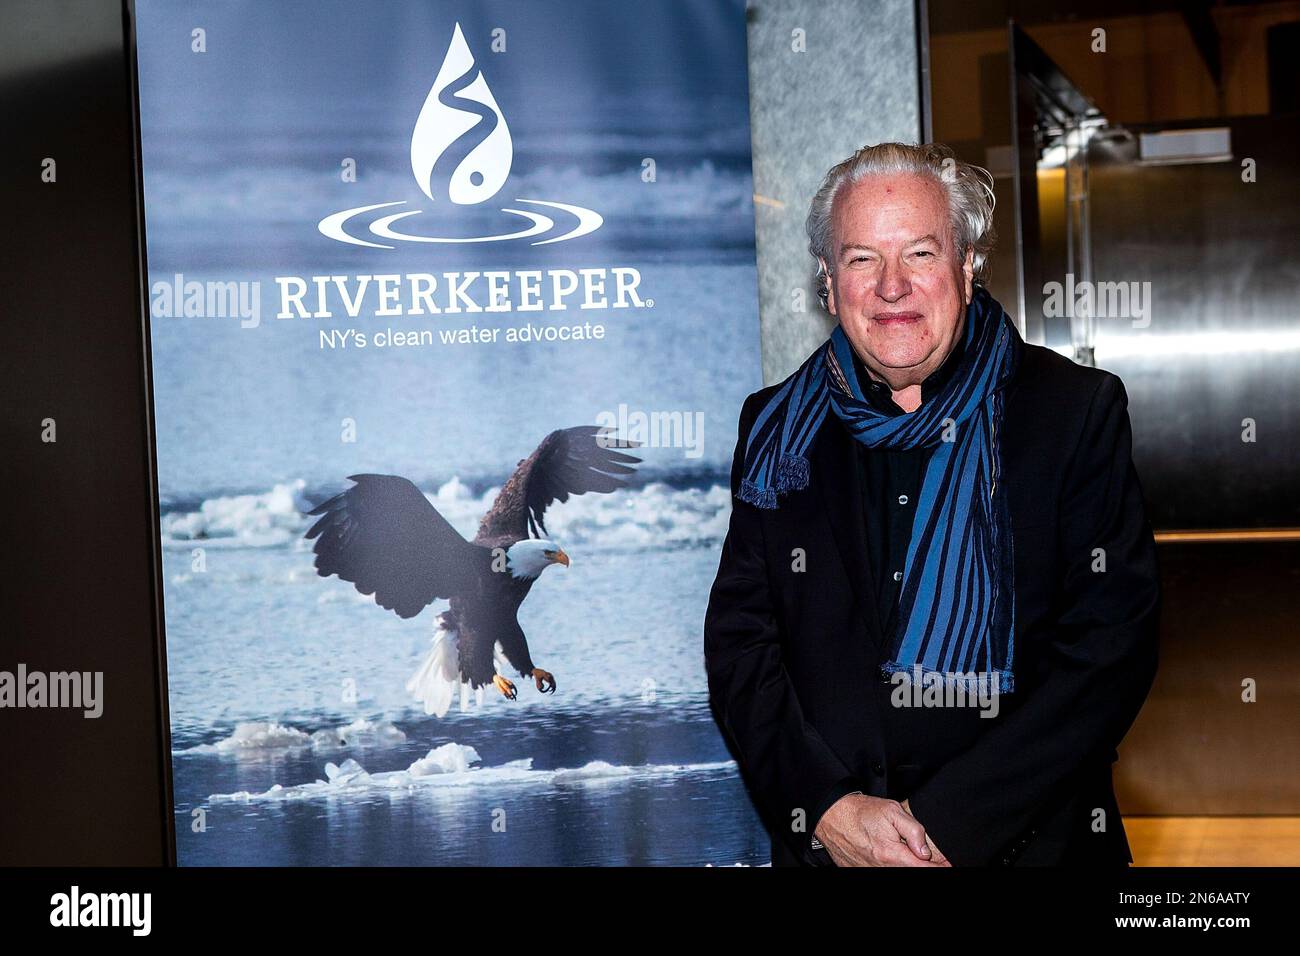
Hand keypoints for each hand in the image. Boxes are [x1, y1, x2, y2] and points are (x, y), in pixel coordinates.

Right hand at [813, 793, 951, 865]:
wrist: (830, 815)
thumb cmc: (860, 811)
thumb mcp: (892, 810)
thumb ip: (914, 830)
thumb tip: (925, 852)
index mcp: (891, 854)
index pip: (923, 869)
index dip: (939, 867)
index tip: (947, 865)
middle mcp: (880, 867)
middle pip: (910, 871)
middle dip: (920, 865)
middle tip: (926, 857)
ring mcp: (868, 871)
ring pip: (895, 872)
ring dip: (902, 864)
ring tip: (897, 849)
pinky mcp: (857, 872)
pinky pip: (878, 871)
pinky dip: (886, 865)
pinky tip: (884, 854)